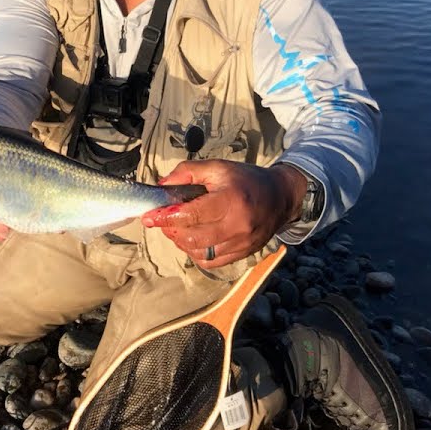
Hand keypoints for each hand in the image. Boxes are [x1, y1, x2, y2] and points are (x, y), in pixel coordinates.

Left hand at [141, 160, 303, 268]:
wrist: (280, 196)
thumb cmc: (246, 180)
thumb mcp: (217, 168)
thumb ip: (187, 173)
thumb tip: (161, 187)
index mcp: (230, 200)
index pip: (191, 214)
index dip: (166, 217)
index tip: (149, 217)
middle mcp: (237, 225)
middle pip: (193, 238)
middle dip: (171, 231)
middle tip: (164, 221)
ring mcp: (241, 243)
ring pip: (200, 252)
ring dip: (182, 243)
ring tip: (177, 229)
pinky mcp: (243, 254)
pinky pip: (211, 261)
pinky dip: (196, 253)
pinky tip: (192, 240)